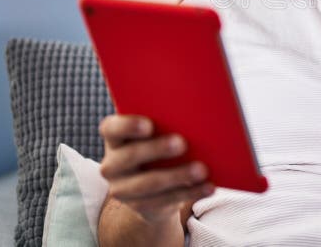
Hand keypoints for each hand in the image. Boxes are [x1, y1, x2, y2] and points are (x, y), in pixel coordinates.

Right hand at [99, 115, 214, 223]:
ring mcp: (123, 189)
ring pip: (149, 183)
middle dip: (157, 149)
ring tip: (201, 170)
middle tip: (182, 143)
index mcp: (115, 138)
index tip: (149, 125)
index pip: (112, 129)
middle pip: (130, 156)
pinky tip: (208, 187)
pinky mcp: (140, 207)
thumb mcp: (157, 134)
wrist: (153, 187)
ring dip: (177, 176)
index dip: (127, 125)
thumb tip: (196, 113)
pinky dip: (190, 193)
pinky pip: (166, 201)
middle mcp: (112, 164)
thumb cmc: (159, 145)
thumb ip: (166, 123)